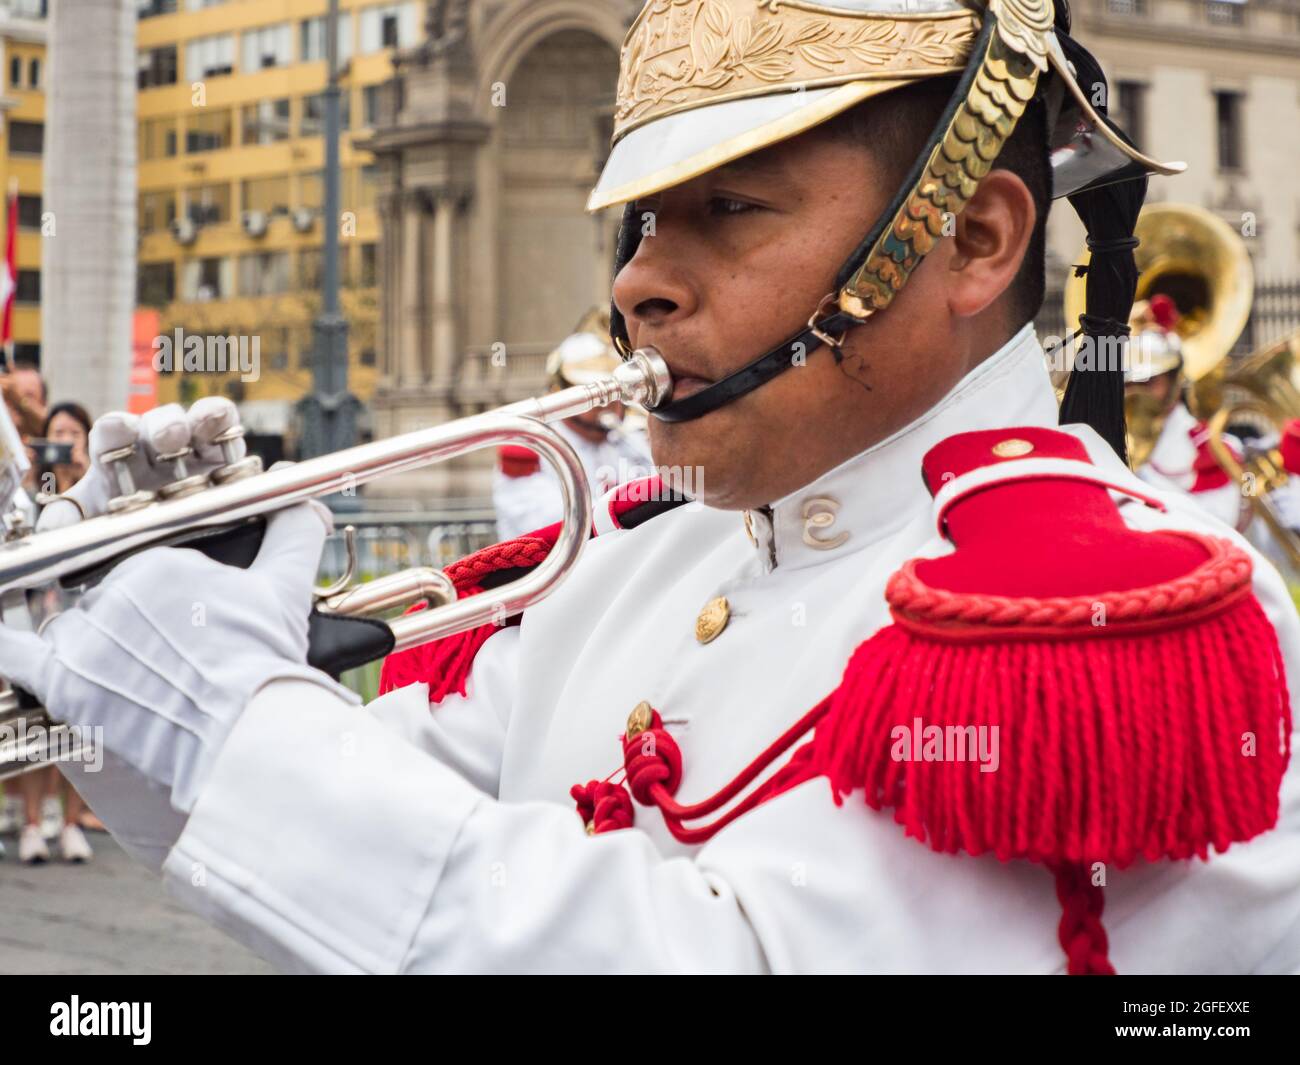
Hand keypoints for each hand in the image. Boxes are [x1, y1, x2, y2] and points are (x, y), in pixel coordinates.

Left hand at [0, 502, 357, 812]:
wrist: (245, 741)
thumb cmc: (266, 671)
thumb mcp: (286, 594)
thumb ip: (293, 537)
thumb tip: (308, 504)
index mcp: (161, 565)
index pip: (151, 580)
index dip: (176, 611)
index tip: (199, 639)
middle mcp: (113, 593)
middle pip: (113, 607)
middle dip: (141, 634)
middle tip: (179, 670)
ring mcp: (84, 639)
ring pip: (77, 634)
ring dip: (97, 653)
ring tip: (137, 687)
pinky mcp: (61, 684)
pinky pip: (14, 653)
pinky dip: (10, 642)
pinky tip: (11, 633)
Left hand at [37, 397, 245, 531]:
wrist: (161, 548)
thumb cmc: (123, 529)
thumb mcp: (90, 529)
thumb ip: (66, 523)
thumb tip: (55, 524)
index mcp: (117, 458)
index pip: (112, 434)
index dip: (116, 428)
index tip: (120, 430)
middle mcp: (153, 448)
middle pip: (157, 424)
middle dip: (162, 426)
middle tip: (170, 438)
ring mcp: (191, 449)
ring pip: (195, 421)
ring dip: (200, 417)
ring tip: (207, 422)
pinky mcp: (224, 458)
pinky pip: (228, 433)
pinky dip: (227, 424)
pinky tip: (228, 426)